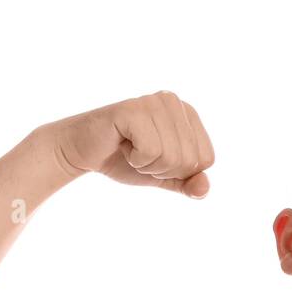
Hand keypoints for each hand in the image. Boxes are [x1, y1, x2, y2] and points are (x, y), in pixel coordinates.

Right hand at [45, 90, 214, 197]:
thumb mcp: (163, 176)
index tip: (156, 158)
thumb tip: (204, 189)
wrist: (84, 152)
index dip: (180, 172)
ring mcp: (154, 102)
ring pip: (172, 157)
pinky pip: (150, 151)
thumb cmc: (125, 160)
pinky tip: (122, 145)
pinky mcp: (133, 110)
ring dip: (148, 166)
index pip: (206, 159)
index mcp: (188, 114)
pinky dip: (136, 160)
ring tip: (131, 149)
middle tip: (141, 155)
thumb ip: (187, 184)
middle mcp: (173, 101)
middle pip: (190, 161)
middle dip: (163, 170)